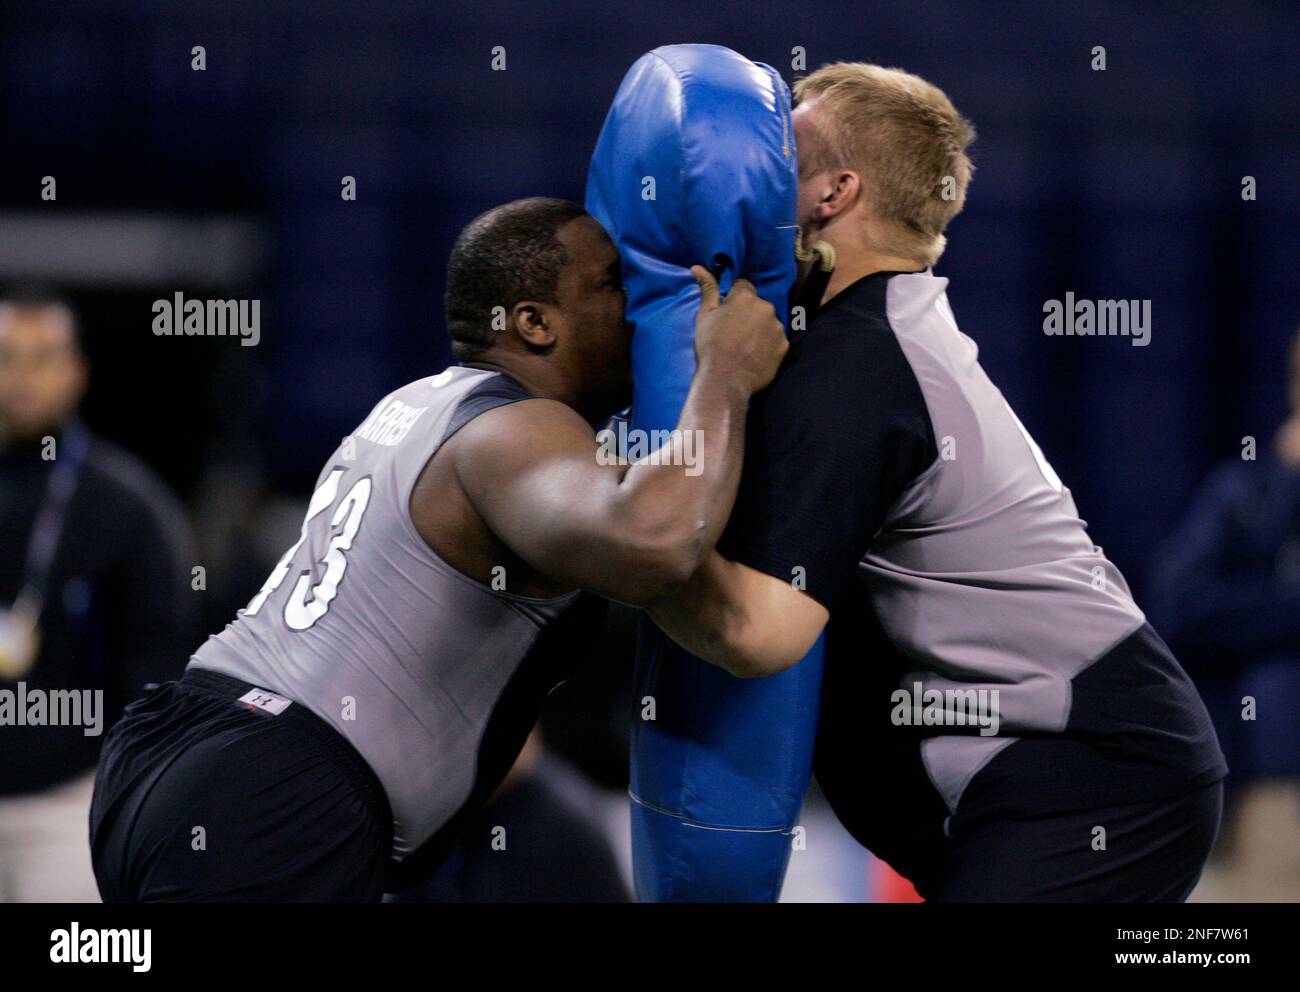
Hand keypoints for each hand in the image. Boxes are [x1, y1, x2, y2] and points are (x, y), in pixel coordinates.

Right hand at [690, 265, 787, 393]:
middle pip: (758, 305)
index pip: (743, 287)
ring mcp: (778, 327)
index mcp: (746, 297)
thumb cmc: (711, 345)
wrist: (725, 380)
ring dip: (760, 329)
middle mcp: (766, 307)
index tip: (727, 313)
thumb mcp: (705, 315)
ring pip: (768, 322)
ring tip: (745, 346)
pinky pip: (776, 340)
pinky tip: (755, 356)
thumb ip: (707, 289)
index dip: (734, 299)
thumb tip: (697, 267)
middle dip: (749, 314)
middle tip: (734, 332)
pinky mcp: (784, 346)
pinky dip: (768, 345)